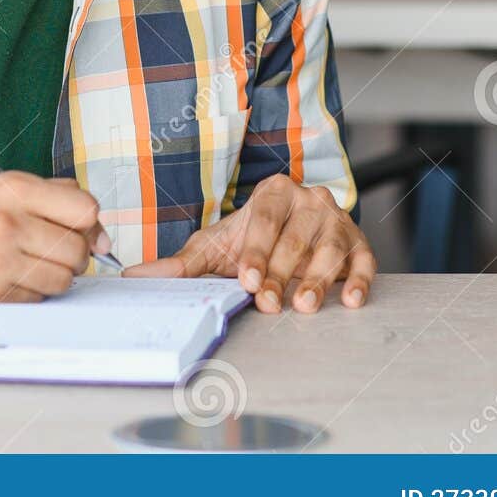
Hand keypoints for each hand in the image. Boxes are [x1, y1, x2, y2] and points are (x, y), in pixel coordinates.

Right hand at [0, 172, 112, 302]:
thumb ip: (51, 199)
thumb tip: (100, 232)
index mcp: (12, 190)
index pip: (85, 208)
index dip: (88, 221)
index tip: (78, 227)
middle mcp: (8, 224)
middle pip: (78, 249)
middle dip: (73, 253)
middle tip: (50, 250)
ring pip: (63, 280)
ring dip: (54, 276)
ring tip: (26, 266)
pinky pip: (37, 300)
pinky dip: (30, 294)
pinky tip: (7, 281)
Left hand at [123, 174, 374, 313]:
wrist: (289, 238)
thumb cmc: (250, 242)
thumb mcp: (215, 248)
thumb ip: (181, 263)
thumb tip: (133, 277)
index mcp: (273, 192)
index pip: (264, 218)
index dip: (256, 249)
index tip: (247, 279)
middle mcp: (308, 200)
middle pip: (296, 237)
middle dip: (281, 272)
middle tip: (270, 301)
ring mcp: (336, 221)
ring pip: (330, 248)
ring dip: (318, 279)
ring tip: (304, 304)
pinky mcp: (358, 244)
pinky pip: (364, 261)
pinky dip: (359, 280)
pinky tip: (351, 300)